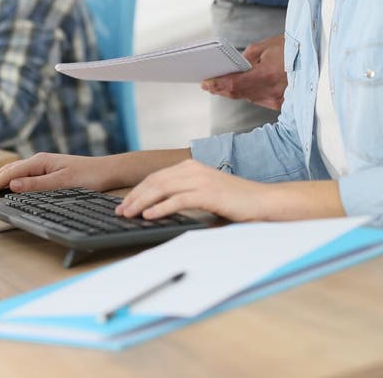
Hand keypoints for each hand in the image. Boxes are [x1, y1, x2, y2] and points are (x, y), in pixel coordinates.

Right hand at [0, 152, 113, 198]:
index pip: (10, 174)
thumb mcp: (63, 183)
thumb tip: (12, 186)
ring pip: (13, 173)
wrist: (106, 170)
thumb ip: (37, 184)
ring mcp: (41, 165)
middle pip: (7, 172)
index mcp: (40, 162)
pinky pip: (21, 176)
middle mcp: (38, 161)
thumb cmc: (88, 176)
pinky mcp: (46, 171)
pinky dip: (8, 182)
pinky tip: (4, 188)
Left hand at [115, 159, 264, 221]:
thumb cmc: (235, 200)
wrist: (262, 200)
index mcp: (190, 166)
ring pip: (162, 189)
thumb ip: (185, 193)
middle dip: (134, 197)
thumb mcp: (205, 192)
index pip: (156, 177)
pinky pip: (177, 200)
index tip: (124, 204)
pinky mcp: (207, 193)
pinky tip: (149, 216)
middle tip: (120, 211)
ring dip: (141, 202)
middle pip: (154, 181)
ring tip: (128, 214)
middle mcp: (192, 169)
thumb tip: (158, 206)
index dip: (137, 190)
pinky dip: (160, 208)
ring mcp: (200, 179)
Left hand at [201, 34, 285, 108]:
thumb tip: (233, 67)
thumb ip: (247, 58)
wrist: (317, 58)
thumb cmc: (292, 47)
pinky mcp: (281, 103)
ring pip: (248, 97)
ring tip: (218, 86)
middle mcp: (272, 91)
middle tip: (207, 85)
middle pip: (239, 93)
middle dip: (221, 89)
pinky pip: (258, 99)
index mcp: (267, 75)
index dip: (218, 84)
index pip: (235, 84)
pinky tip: (238, 88)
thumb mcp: (267, 46)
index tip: (205, 82)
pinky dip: (247, 93)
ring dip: (232, 92)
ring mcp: (277, 100)